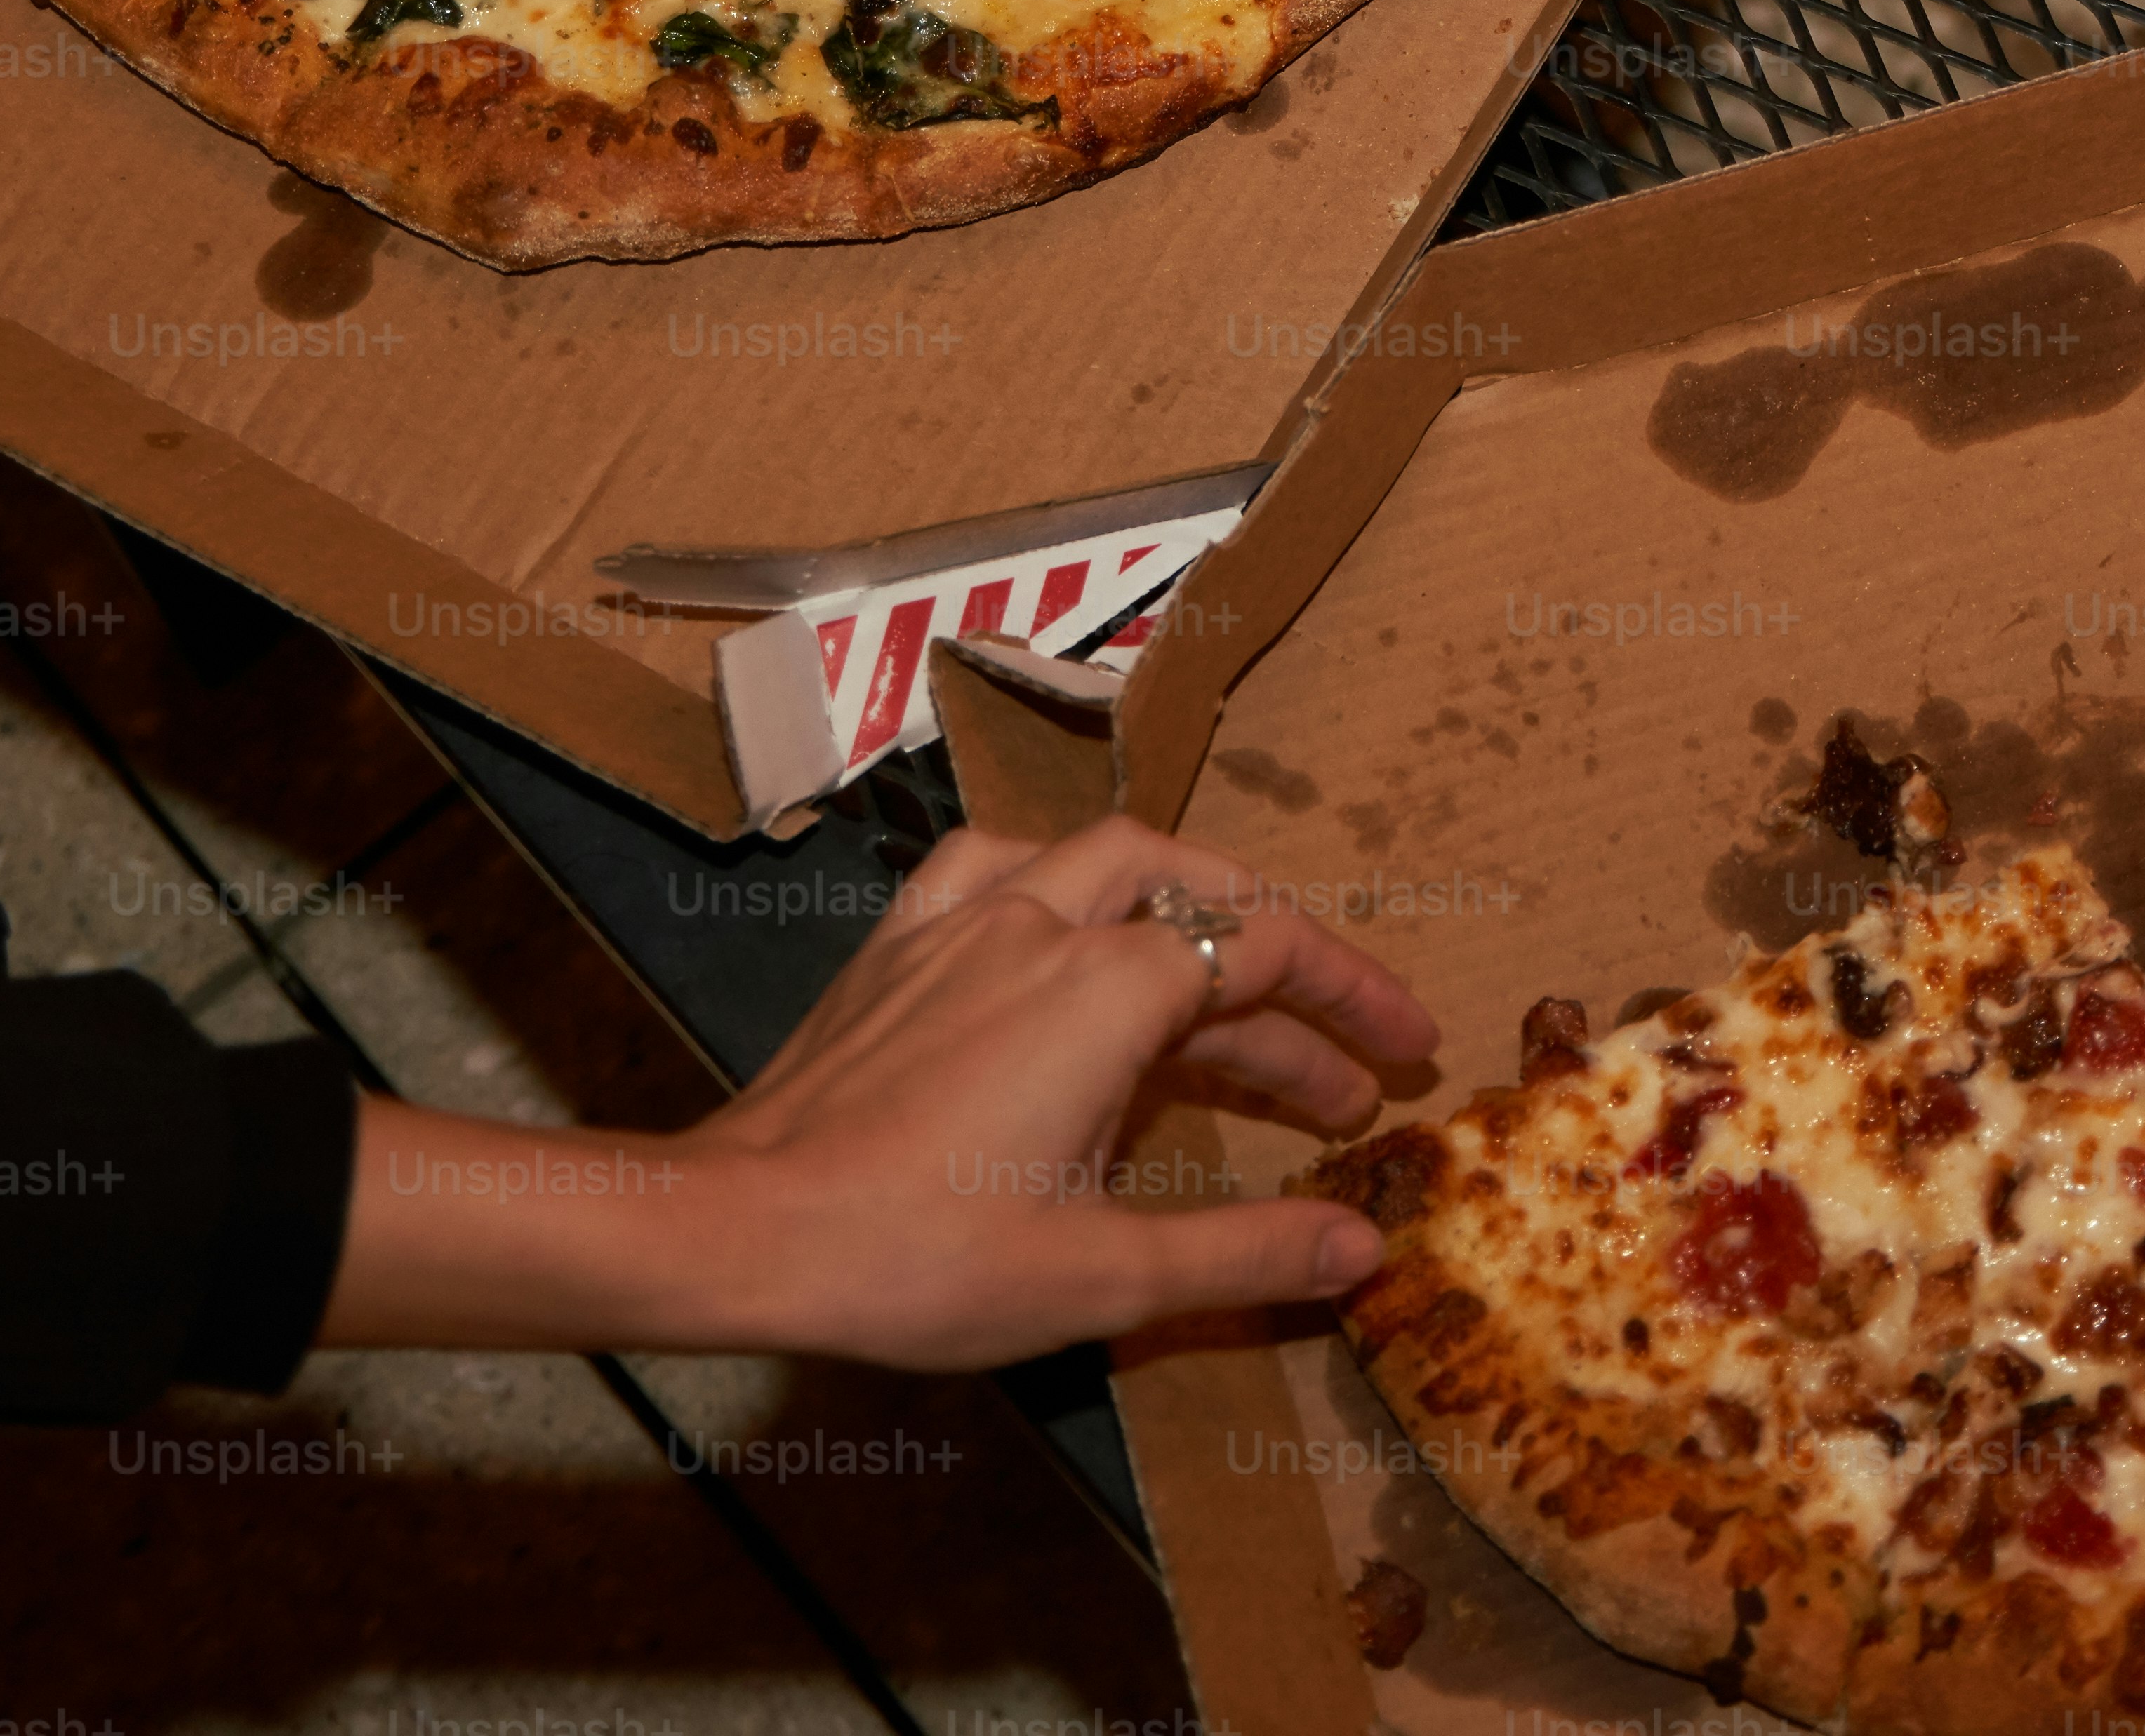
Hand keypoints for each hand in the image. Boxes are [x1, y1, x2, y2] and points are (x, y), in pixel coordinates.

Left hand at [317, 817, 1435, 1370]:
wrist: (739, 1231)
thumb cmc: (913, 1258)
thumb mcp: (1102, 1277)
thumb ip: (1243, 1254)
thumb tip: (1361, 1248)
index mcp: (1108, 990)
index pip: (1269, 955)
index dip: (1353, 999)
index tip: (1406, 1054)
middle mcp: (1045, 925)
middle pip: (1205, 911)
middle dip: (1291, 974)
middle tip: (1349, 1055)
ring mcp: (963, 924)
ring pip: (1109, 867)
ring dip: (1190, 911)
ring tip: (1237, 974)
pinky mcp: (898, 947)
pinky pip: (996, 869)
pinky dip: (1059, 881)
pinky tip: (1066, 918)